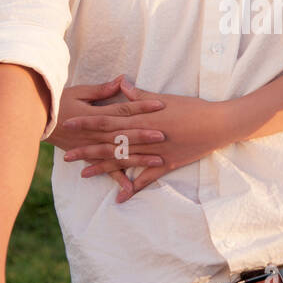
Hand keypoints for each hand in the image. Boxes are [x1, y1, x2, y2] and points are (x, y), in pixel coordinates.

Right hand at [52, 76, 168, 199]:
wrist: (34, 120)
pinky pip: (105, 169)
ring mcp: (92, 147)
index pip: (123, 109)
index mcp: (96, 114)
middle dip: (144, 134)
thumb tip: (122, 79)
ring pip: (118, 154)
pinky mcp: (88, 156)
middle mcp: (96, 133)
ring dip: (138, 158)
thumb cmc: (58, 102)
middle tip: (164, 135)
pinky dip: (117, 179)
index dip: (142, 106)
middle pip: (124, 133)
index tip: (160, 104)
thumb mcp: (79, 92)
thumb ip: (102, 90)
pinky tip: (131, 188)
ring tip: (158, 161)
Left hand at [61, 77, 237, 201]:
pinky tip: (120, 198)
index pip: (108, 120)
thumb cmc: (191, 108)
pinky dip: (133, 189)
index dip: (87, 123)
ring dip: (103, 168)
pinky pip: (146, 180)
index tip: (68, 124)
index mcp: (142, 118)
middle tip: (65, 154)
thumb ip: (140, 95)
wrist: (217, 125)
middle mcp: (144, 137)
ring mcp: (154, 154)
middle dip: (87, 149)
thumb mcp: (164, 98)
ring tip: (83, 175)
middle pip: (110, 143)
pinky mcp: (166, 165)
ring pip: (123, 162)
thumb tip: (122, 84)